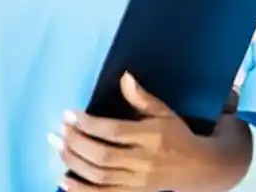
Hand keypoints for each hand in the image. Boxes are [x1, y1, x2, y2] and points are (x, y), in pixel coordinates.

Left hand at [52, 72, 216, 190]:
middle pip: (102, 155)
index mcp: (151, 137)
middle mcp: (143, 161)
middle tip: (60, 130)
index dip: (88, 124)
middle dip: (76, 142)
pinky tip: (63, 178)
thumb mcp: (165, 112)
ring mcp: (137, 181)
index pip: (113, 131)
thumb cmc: (177, 135)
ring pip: (98, 175)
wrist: (197, 168)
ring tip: (58, 147)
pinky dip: (80, 190)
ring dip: (74, 162)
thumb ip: (142, 97)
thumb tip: (124, 76)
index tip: (70, 114)